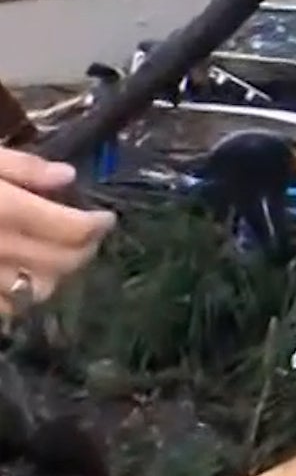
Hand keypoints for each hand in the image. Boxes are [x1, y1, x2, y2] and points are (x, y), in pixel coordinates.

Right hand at [0, 149, 112, 315]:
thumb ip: (22, 167)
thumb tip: (67, 176)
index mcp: (4, 211)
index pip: (72, 229)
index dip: (98, 225)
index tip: (107, 218)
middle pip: (62, 263)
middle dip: (85, 249)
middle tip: (91, 234)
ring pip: (37, 292)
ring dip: (57, 275)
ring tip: (58, 255)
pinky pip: (8, 308)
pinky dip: (22, 295)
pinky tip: (23, 274)